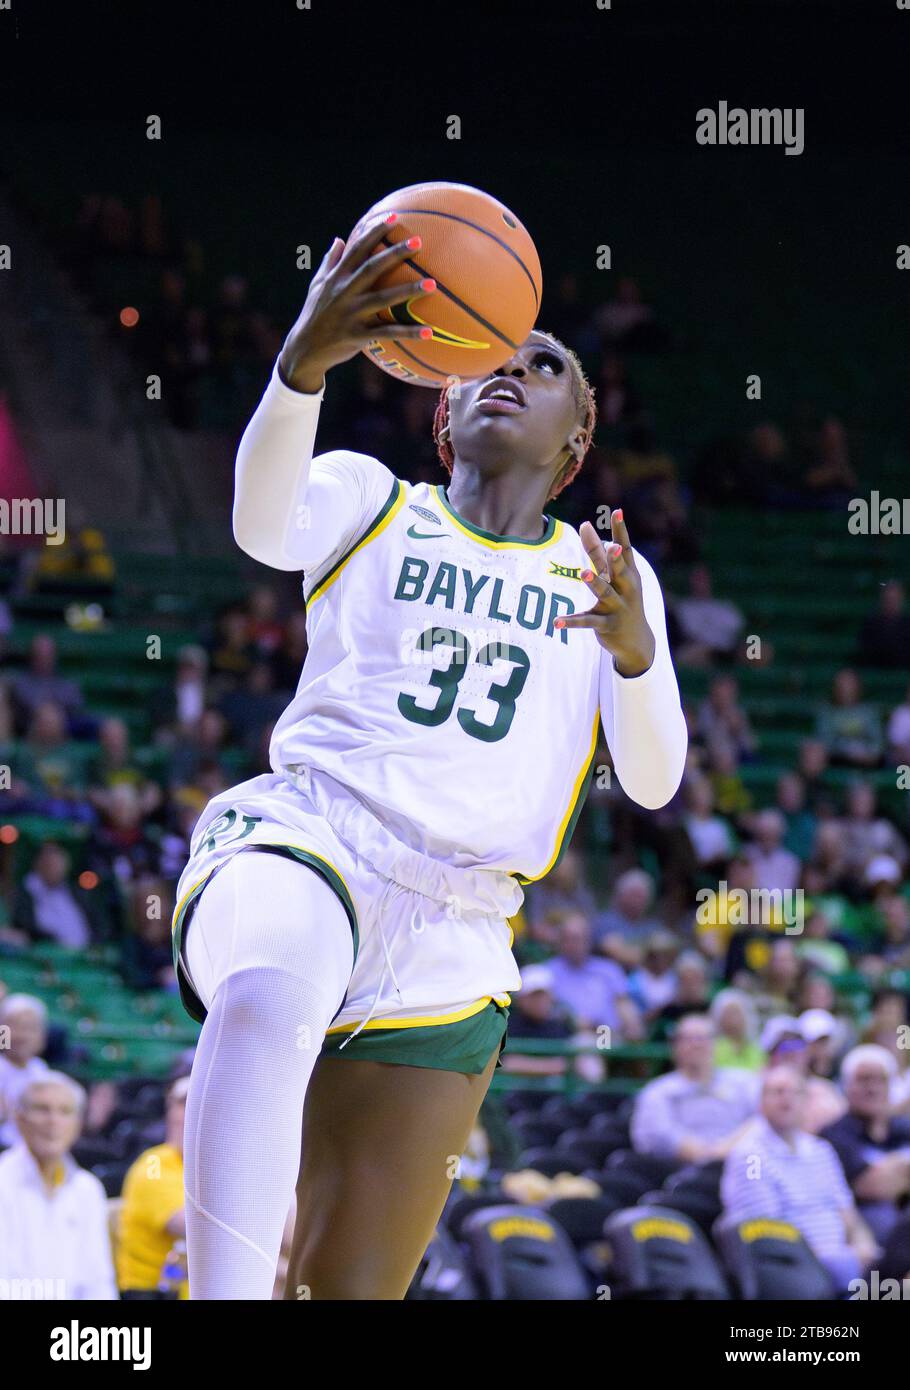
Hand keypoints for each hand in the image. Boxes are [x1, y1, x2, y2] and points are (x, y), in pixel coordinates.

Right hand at [278, 214, 436, 392]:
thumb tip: (338, 239)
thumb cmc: (315, 314)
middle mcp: (344, 292)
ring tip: (432, 285)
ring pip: (383, 299)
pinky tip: (428, 332)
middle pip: (372, 268)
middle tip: (418, 241)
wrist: (305, 349)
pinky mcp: (358, 336)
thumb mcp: (317, 285)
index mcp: (337, 277)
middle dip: (395, 253)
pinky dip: (408, 333)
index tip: (394, 217)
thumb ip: (329, 262)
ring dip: (408, 291)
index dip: (375, 232)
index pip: (358, 249)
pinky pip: (387, 333)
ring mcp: (351, 314)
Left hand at [555, 510, 655, 676]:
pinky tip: (556, 622)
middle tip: (610, 547)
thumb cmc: (625, 601)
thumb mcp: (615, 577)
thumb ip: (599, 552)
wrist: (637, 642)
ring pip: (605, 593)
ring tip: (583, 573)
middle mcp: (626, 589)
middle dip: (615, 559)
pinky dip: (572, 622)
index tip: (617, 512)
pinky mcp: (607, 625)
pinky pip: (588, 622)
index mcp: (630, 575)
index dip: (621, 531)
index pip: (625, 550)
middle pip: (619, 571)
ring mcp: (617, 607)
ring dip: (595, 583)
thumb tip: (585, 524)